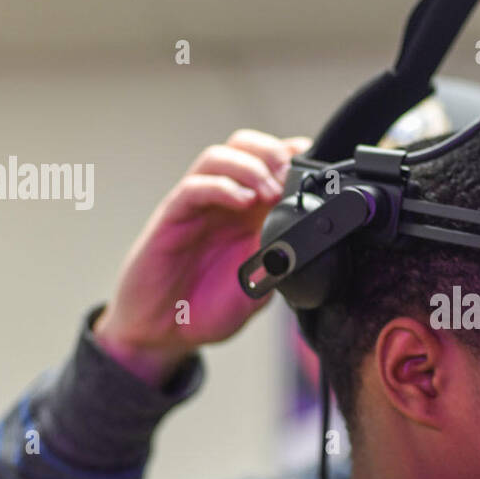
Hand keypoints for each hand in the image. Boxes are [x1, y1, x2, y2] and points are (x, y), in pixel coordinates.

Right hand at [92, 131, 311, 387]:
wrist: (164, 332)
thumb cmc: (208, 308)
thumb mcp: (261, 287)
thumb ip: (283, 260)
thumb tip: (311, 241)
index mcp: (250, 213)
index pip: (271, 164)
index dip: (293, 157)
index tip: (314, 170)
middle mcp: (224, 202)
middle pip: (245, 146)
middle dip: (272, 153)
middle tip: (289, 178)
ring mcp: (198, 206)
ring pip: (219, 157)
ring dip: (250, 167)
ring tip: (269, 192)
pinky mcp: (173, 216)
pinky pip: (195, 187)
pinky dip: (222, 186)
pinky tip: (242, 201)